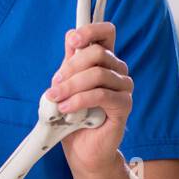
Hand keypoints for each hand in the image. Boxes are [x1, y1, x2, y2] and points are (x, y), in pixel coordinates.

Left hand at [46, 22, 132, 175]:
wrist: (82, 148)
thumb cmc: (72, 115)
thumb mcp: (65, 84)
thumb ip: (69, 63)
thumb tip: (71, 37)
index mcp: (104, 60)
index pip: (106, 33)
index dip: (90, 30)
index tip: (73, 40)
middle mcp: (117, 70)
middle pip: (97, 53)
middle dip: (70, 68)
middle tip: (54, 85)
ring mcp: (123, 87)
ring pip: (97, 74)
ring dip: (70, 86)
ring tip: (56, 99)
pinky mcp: (124, 105)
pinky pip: (101, 94)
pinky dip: (79, 100)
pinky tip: (67, 108)